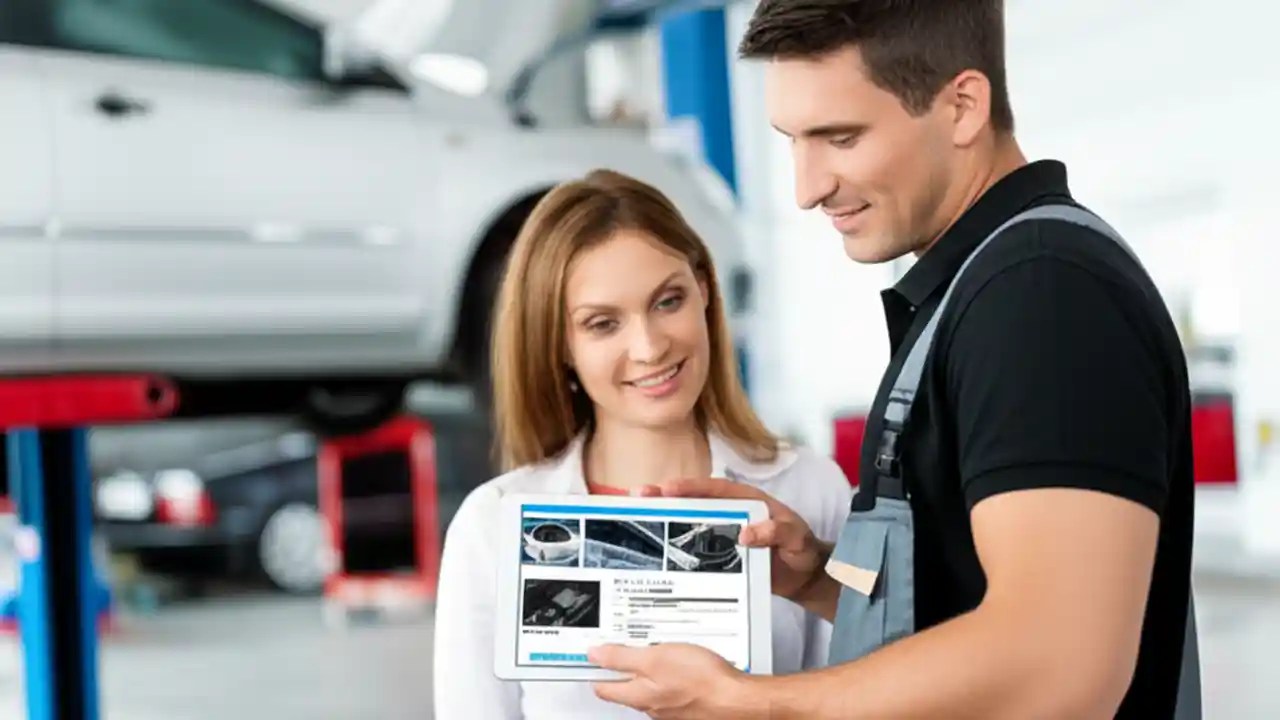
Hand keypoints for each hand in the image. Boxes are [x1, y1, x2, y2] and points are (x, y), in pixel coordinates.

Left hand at [589, 642, 752, 718]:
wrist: (736, 698)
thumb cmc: (700, 680)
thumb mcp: (655, 657)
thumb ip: (622, 656)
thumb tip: (595, 655)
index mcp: (637, 695)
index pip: (603, 687)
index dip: (594, 669)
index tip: (591, 656)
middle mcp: (650, 707)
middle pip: (626, 687)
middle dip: (623, 667)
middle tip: (625, 645)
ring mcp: (669, 708)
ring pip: (650, 687)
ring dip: (650, 669)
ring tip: (659, 649)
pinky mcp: (687, 705)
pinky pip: (670, 688)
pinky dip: (671, 675)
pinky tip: (683, 662)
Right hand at [635, 477, 828, 603]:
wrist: (806, 577)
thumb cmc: (804, 550)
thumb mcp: (796, 538)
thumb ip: (776, 532)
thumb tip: (745, 534)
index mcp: (748, 501)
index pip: (716, 489)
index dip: (691, 487)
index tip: (668, 488)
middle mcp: (732, 513)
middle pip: (695, 501)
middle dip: (666, 496)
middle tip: (640, 495)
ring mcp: (724, 533)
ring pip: (690, 522)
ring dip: (665, 518)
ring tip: (638, 515)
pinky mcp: (721, 554)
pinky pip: (696, 547)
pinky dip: (676, 546)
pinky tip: (655, 550)